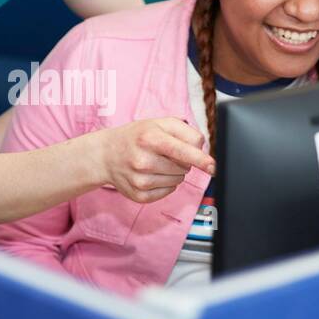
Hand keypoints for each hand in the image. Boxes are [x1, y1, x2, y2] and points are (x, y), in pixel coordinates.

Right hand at [97, 118, 215, 203]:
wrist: (105, 155)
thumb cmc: (136, 136)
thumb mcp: (159, 123)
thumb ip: (185, 131)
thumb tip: (202, 151)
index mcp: (150, 139)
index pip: (182, 151)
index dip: (200, 159)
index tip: (213, 167)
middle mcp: (144, 161)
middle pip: (184, 167)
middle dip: (182, 160)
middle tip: (164, 152)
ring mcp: (140, 180)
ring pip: (178, 180)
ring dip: (174, 172)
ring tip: (156, 162)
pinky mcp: (139, 195)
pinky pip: (168, 191)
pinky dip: (166, 184)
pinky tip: (152, 174)